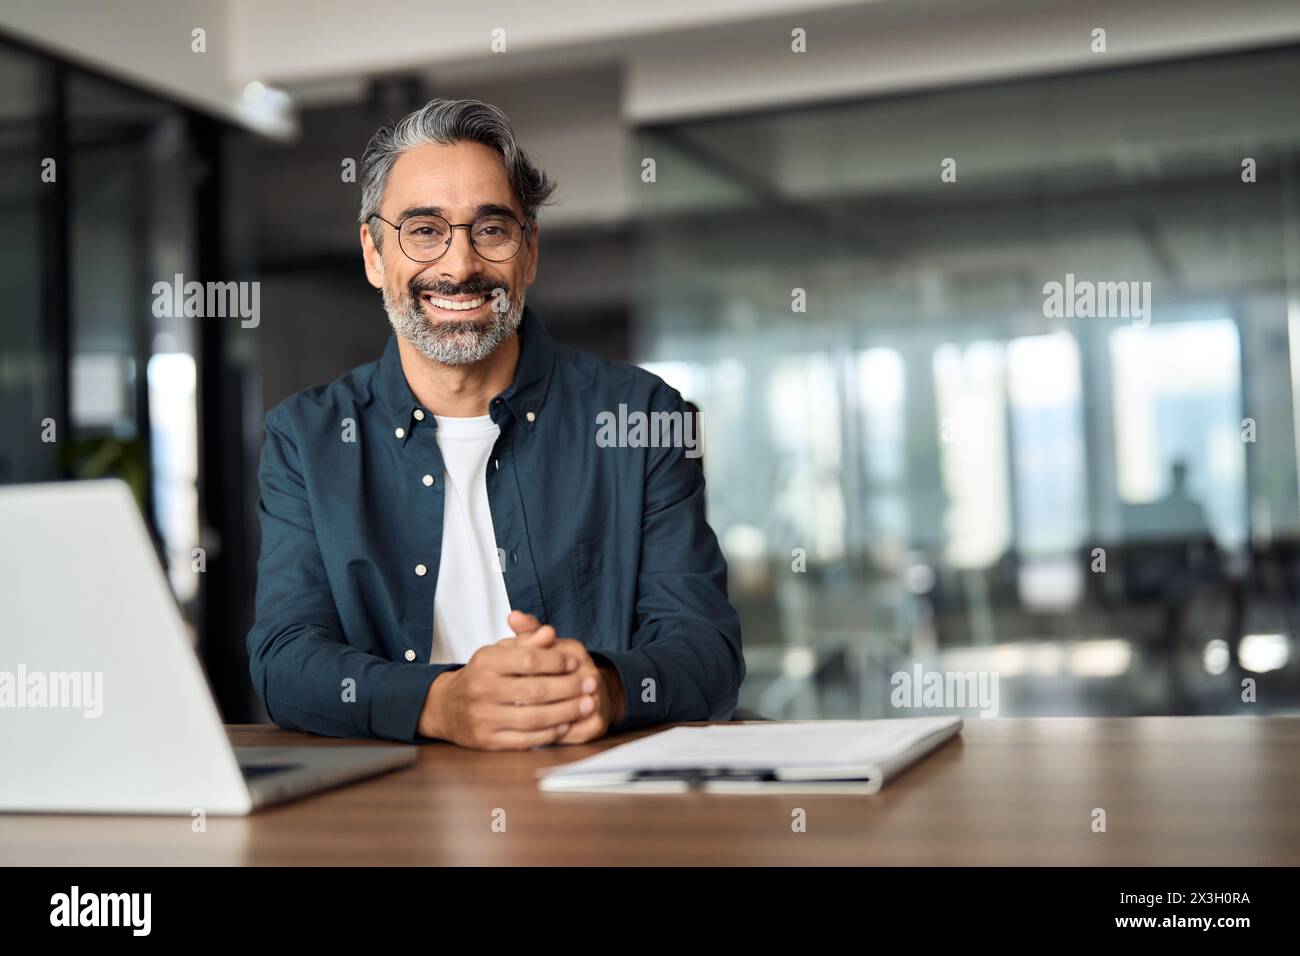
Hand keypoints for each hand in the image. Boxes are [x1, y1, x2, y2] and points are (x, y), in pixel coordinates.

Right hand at [417, 620, 593, 749]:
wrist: (446, 707)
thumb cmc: (480, 675)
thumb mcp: (498, 652)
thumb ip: (525, 641)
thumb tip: (550, 632)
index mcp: (485, 662)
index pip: (528, 660)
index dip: (556, 661)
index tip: (575, 662)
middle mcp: (482, 689)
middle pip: (535, 690)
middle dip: (568, 688)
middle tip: (590, 684)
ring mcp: (484, 717)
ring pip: (533, 717)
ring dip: (565, 712)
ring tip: (586, 705)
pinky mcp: (487, 741)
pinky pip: (524, 739)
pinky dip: (548, 733)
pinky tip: (566, 725)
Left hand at [506, 611, 624, 744]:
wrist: (594, 692)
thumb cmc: (560, 668)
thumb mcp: (544, 647)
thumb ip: (528, 632)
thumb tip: (513, 616)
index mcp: (575, 651)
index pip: (540, 661)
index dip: (517, 671)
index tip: (496, 678)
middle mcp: (590, 675)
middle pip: (547, 689)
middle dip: (521, 697)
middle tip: (498, 704)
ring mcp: (596, 701)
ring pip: (558, 715)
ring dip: (532, 719)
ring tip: (510, 719)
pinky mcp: (596, 725)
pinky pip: (567, 734)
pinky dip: (547, 735)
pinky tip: (528, 735)